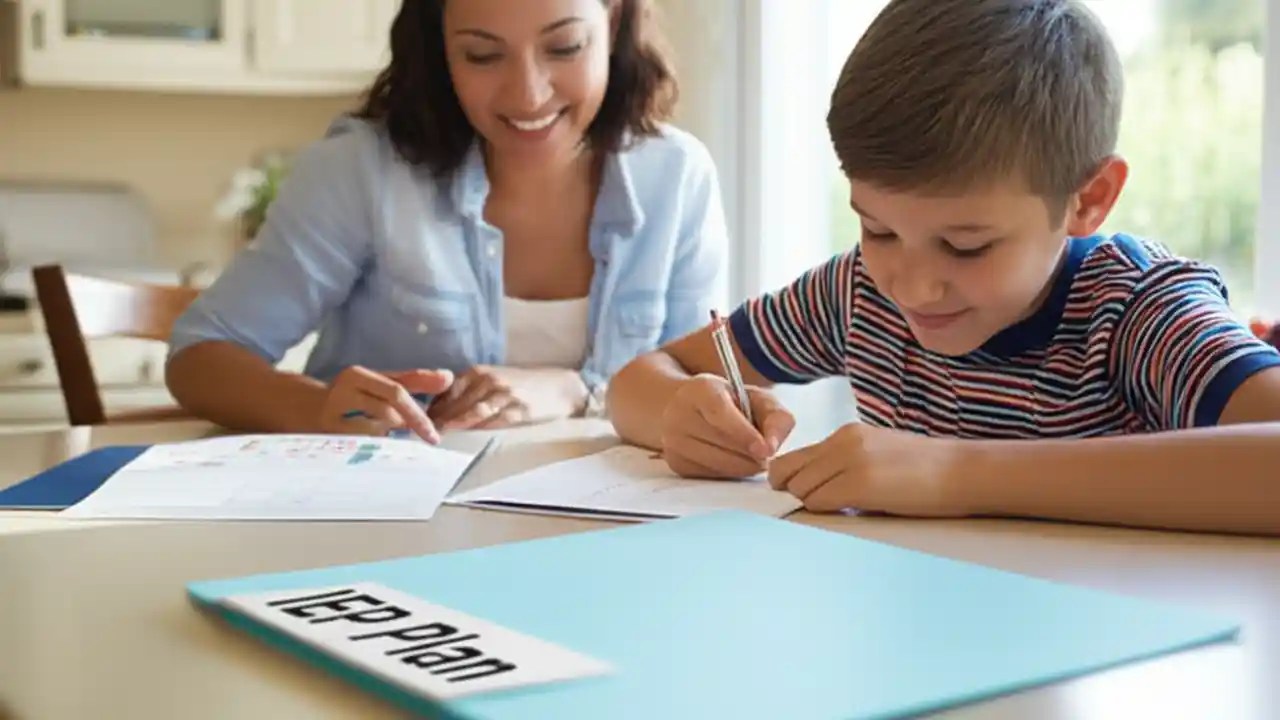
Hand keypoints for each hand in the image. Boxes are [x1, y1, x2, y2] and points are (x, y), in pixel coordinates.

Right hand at [319, 366, 453, 442]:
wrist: (300, 409)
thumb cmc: (350, 396)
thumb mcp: (380, 383)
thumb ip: (414, 380)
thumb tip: (448, 377)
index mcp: (357, 375)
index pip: (397, 391)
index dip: (418, 412)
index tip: (435, 432)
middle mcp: (341, 392)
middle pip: (386, 411)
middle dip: (411, 425)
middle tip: (428, 439)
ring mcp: (329, 416)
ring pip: (373, 431)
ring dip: (389, 437)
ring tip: (391, 437)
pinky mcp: (323, 438)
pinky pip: (358, 447)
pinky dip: (373, 448)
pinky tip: (377, 450)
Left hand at [428, 366, 586, 430]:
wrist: (561, 387)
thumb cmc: (526, 385)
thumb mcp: (495, 380)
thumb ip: (470, 392)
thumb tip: (442, 409)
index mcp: (479, 372)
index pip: (446, 390)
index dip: (431, 407)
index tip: (416, 422)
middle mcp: (488, 380)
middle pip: (455, 402)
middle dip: (436, 418)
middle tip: (419, 433)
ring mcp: (503, 394)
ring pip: (471, 410)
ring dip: (452, 424)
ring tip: (437, 435)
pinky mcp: (518, 409)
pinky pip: (493, 419)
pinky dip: (477, 428)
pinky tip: (465, 435)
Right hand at [660, 374, 794, 478]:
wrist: (686, 409)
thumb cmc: (728, 403)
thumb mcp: (755, 398)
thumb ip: (774, 416)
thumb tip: (771, 448)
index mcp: (700, 390)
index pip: (721, 414)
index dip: (745, 434)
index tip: (766, 451)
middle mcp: (679, 415)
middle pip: (724, 444)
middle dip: (753, 454)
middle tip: (765, 452)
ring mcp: (673, 442)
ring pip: (719, 465)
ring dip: (744, 466)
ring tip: (751, 455)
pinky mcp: (676, 464)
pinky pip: (713, 476)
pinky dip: (730, 472)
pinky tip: (732, 459)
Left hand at [768, 423, 969, 515]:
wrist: (962, 472)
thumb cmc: (926, 472)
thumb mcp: (877, 455)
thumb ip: (844, 465)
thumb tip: (812, 490)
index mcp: (847, 434)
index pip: (794, 457)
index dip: (791, 480)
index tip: (802, 494)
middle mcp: (843, 442)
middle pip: (787, 471)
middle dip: (794, 493)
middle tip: (820, 506)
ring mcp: (850, 461)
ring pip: (800, 489)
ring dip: (813, 504)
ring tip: (843, 508)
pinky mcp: (860, 484)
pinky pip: (819, 502)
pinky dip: (826, 511)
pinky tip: (852, 511)